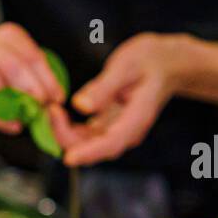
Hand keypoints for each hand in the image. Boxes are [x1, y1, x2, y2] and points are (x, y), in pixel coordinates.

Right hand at [0, 22, 67, 133]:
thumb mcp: (4, 67)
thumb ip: (27, 76)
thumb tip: (52, 98)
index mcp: (4, 35)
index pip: (31, 55)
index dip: (47, 79)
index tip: (56, 98)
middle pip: (14, 66)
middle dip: (31, 91)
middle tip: (40, 110)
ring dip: (12, 107)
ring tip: (23, 120)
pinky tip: (9, 126)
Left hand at [55, 33, 217, 166]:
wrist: (166, 62)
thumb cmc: (150, 59)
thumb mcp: (126, 65)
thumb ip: (103, 87)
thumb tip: (80, 106)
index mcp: (137, 118)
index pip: (113, 142)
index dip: (90, 152)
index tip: (69, 157)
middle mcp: (127, 130)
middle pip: (95, 147)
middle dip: (68, 137)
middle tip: (50, 111)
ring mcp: (118, 130)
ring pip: (87, 144)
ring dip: (65, 133)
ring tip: (51, 110)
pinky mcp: (109, 126)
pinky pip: (86, 135)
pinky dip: (69, 128)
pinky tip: (58, 113)